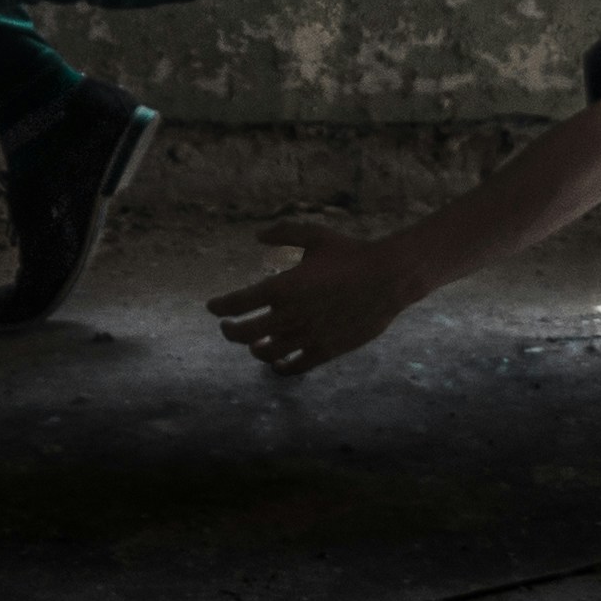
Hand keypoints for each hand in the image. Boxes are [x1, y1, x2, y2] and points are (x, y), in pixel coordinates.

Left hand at [205, 218, 419, 375]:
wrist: (388, 277)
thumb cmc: (350, 253)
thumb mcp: (315, 236)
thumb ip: (284, 233)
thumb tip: (257, 236)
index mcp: (282, 286)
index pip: (237, 303)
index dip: (219, 306)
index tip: (212, 307)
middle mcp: (289, 315)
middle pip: (244, 333)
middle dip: (229, 331)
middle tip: (226, 327)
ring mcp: (307, 336)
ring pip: (266, 353)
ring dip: (253, 349)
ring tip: (254, 344)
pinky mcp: (325, 350)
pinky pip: (294, 367)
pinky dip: (280, 367)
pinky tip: (277, 362)